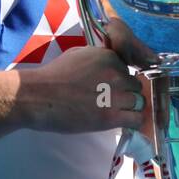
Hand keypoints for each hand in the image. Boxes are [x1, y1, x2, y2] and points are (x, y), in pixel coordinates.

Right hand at [16, 46, 147, 132]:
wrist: (39, 96)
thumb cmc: (52, 76)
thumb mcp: (78, 55)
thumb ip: (98, 59)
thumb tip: (108, 65)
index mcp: (109, 57)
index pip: (128, 70)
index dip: (121, 81)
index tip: (112, 88)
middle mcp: (116, 74)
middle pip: (135, 86)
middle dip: (126, 94)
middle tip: (112, 102)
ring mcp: (115, 95)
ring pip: (139, 102)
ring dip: (130, 108)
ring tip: (116, 113)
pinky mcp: (111, 116)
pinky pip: (136, 119)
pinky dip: (133, 122)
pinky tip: (124, 123)